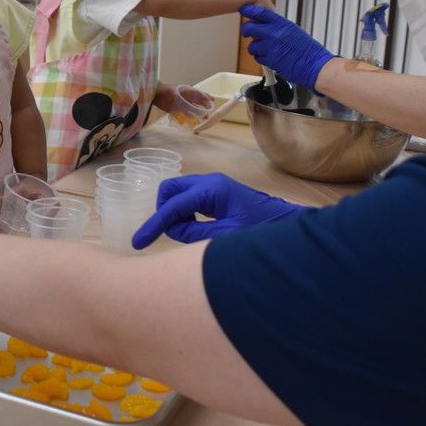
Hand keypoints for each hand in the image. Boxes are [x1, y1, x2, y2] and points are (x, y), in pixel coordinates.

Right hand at [131, 173, 306, 247]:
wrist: (287, 224)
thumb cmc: (261, 231)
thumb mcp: (225, 238)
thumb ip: (194, 234)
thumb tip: (171, 230)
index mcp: (211, 190)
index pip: (172, 206)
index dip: (153, 225)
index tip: (138, 243)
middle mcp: (209, 182)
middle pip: (169, 190)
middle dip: (163, 212)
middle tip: (173, 234)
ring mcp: (213, 186)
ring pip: (177, 193)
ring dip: (174, 213)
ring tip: (188, 233)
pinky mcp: (216, 193)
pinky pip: (189, 199)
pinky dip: (185, 213)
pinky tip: (196, 228)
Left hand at [239, 4, 335, 89]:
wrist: (315, 65)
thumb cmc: (307, 49)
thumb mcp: (293, 31)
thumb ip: (278, 26)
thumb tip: (264, 23)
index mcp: (282, 24)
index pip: (260, 12)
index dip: (249, 10)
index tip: (244, 10)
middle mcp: (275, 33)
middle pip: (249, 28)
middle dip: (246, 31)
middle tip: (248, 33)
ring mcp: (271, 47)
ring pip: (251, 46)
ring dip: (255, 48)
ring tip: (266, 50)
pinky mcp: (270, 60)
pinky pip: (258, 58)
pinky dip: (262, 58)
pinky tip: (271, 58)